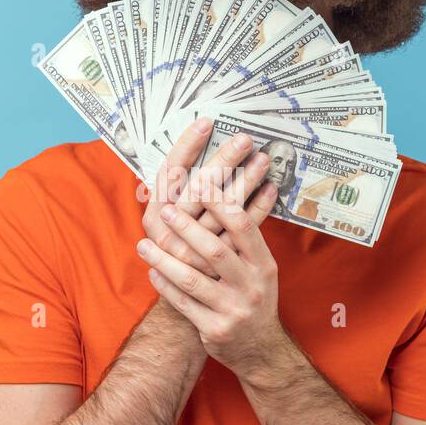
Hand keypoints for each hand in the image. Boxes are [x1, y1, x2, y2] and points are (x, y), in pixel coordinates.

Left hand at [136, 181, 289, 379]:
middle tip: (164, 211)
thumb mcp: (262, 270)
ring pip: (192, 279)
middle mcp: (251, 286)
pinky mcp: (215, 329)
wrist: (261, 351)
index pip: (244, 228)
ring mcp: (233, 309)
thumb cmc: (255, 298)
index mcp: (264, 265)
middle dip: (187, 229)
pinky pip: (183, 303)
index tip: (199, 184)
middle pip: (215, 251)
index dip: (221, 205)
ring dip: (164, 259)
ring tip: (143, 245)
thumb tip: (237, 194)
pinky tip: (151, 271)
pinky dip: (164, 286)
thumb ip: (246, 241)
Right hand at [141, 118, 278, 275]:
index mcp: (154, 214)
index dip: (187, 147)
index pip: (169, 173)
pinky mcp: (217, 266)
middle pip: (197, 190)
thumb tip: (200, 146)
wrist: (190, 301)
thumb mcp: (171, 221)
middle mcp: (168, 233)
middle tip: (244, 140)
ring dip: (246, 182)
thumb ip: (181, 194)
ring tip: (263, 160)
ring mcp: (193, 252)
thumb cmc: (182, 250)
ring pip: (223, 211)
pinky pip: (241, 233)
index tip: (206, 123)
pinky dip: (258, 209)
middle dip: (223, 161)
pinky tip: (271, 190)